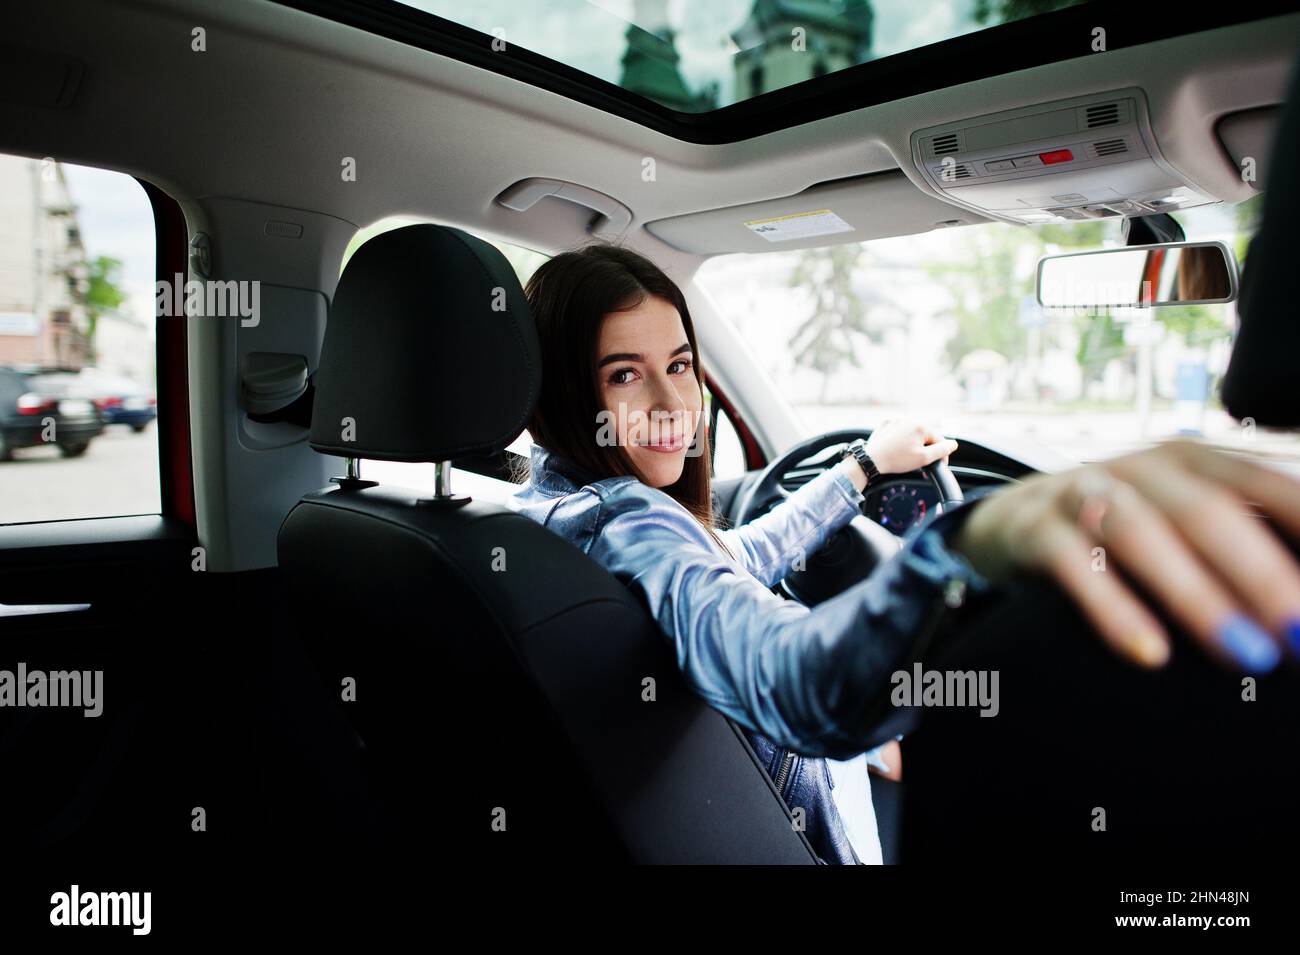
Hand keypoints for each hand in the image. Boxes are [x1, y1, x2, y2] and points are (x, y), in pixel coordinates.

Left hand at [865, 418, 959, 475]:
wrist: (871, 459)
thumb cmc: (897, 459)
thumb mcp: (924, 458)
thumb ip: (942, 450)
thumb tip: (953, 444)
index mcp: (921, 426)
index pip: (939, 440)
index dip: (942, 454)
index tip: (939, 465)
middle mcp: (909, 419)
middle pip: (926, 436)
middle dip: (926, 448)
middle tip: (920, 462)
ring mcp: (896, 420)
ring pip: (912, 433)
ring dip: (914, 443)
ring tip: (906, 456)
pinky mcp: (886, 424)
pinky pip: (900, 431)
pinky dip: (901, 439)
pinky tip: (897, 449)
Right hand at [951, 438, 1299, 672]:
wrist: (1013, 519)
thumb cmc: (1124, 529)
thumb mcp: (1185, 520)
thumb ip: (1245, 540)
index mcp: (1196, 459)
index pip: (1267, 485)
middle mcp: (1143, 467)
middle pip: (1210, 512)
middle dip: (1265, 576)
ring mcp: (1083, 492)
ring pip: (1141, 535)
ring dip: (1199, 596)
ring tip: (1247, 654)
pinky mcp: (1033, 527)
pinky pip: (1073, 566)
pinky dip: (1113, 609)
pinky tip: (1151, 654)